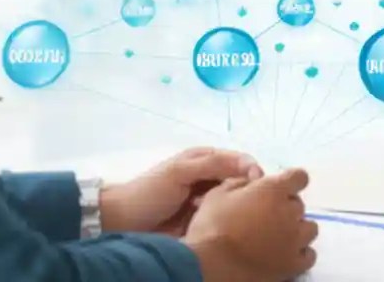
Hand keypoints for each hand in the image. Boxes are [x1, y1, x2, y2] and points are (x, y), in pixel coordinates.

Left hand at [99, 146, 263, 235]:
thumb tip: (250, 163)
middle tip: (248, 203)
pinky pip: (224, 218)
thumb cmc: (149, 192)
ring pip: (234, 200)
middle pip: (239, 180)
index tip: (260, 183)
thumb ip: (213, 164)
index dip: (252, 169)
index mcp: (205, 158)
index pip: (239, 160)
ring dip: (235, 206)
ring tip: (231, 214)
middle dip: (246, 190)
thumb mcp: (180, 172)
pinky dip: (226, 220)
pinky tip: (224, 225)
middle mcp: (210, 177)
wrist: (123, 223)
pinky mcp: (205, 220)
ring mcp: (208, 200)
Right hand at [185, 167, 317, 281]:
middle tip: (267, 216)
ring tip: (279, 236)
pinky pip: (309, 255)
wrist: (210, 265)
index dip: (291, 181)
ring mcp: (295, 240)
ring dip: (297, 229)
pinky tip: (286, 254)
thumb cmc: (211, 226)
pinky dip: (300, 253)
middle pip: (299, 205)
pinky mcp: (293, 264)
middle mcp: (290, 213)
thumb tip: (253, 183)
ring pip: (310, 229)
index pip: (299, 177)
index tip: (280, 187)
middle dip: (286, 207)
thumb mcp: (218, 194)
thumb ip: (240, 183)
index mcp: (273, 190)